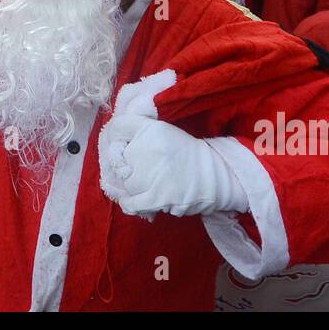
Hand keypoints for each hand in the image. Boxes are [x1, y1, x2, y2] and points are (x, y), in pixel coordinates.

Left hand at [99, 113, 244, 217]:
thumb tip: (113, 137)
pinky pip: (132, 203)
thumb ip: (139, 131)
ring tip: (150, 182)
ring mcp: (152, 174)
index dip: (116, 133)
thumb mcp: (164, 132)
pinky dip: (129, 203)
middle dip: (129, 165)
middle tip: (145, 167)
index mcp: (153, 128)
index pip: (120, 125)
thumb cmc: (186, 154)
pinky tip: (129, 200)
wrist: (215, 174)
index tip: (121, 142)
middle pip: (120, 160)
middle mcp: (151, 148)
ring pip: (127, 182)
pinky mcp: (157, 197)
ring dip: (135, 184)